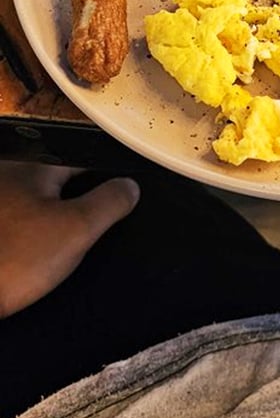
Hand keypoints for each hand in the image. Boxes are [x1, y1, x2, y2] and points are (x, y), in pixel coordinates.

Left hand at [0, 164, 139, 317]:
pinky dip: (31, 238)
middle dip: (77, 200)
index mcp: (32, 166)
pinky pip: (19, 225)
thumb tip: (129, 187)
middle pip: (58, 179)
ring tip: (57, 249)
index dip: (105, 175)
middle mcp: (8, 175)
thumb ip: (109, 202)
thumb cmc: (10, 260)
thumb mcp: (77, 230)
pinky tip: (34, 257)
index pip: (82, 157)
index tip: (119, 192)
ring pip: (37, 203)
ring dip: (51, 221)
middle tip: (86, 230)